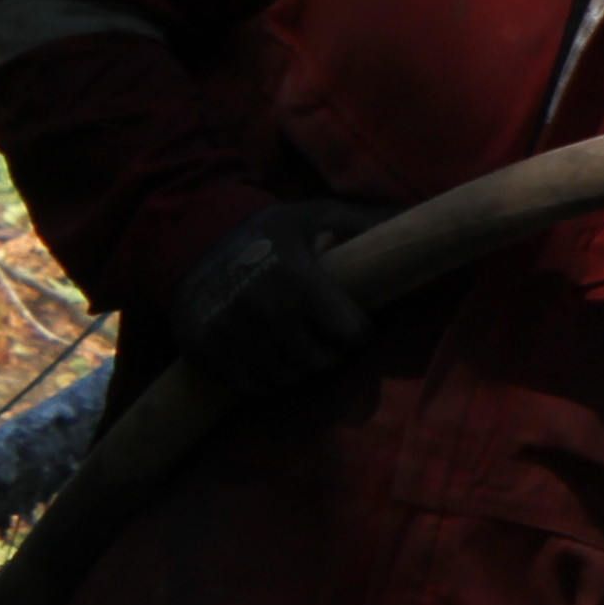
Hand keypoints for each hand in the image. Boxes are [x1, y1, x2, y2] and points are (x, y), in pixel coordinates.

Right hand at [167, 200, 383, 390]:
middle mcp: (265, 311)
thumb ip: (363, 224)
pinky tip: (268, 356)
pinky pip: (253, 387)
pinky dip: (266, 378)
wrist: (190, 241)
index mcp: (297, 278)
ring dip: (298, 366)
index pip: (350, 333)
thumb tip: (414, 225)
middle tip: (324, 336)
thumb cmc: (268, 232)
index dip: (358, 330)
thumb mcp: (315, 216)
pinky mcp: (207, 352)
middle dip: (330, 350)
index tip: (352, 323)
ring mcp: (233, 335)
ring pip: (289, 378)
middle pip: (321, 360)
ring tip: (296, 344)